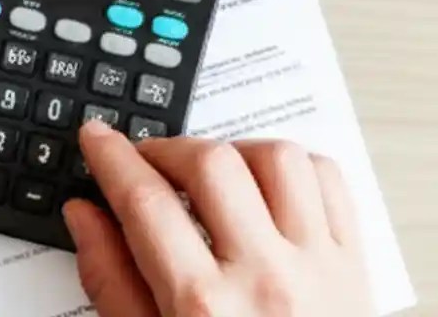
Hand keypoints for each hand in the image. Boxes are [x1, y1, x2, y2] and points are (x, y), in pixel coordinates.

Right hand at [63, 121, 371, 316]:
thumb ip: (112, 280)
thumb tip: (85, 214)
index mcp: (203, 308)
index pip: (144, 201)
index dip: (112, 157)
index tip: (97, 137)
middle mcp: (264, 279)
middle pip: (211, 164)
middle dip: (167, 148)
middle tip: (146, 160)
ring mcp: (317, 267)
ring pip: (277, 158)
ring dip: (234, 151)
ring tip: (209, 175)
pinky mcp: (353, 265)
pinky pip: (328, 180)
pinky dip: (293, 166)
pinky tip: (264, 183)